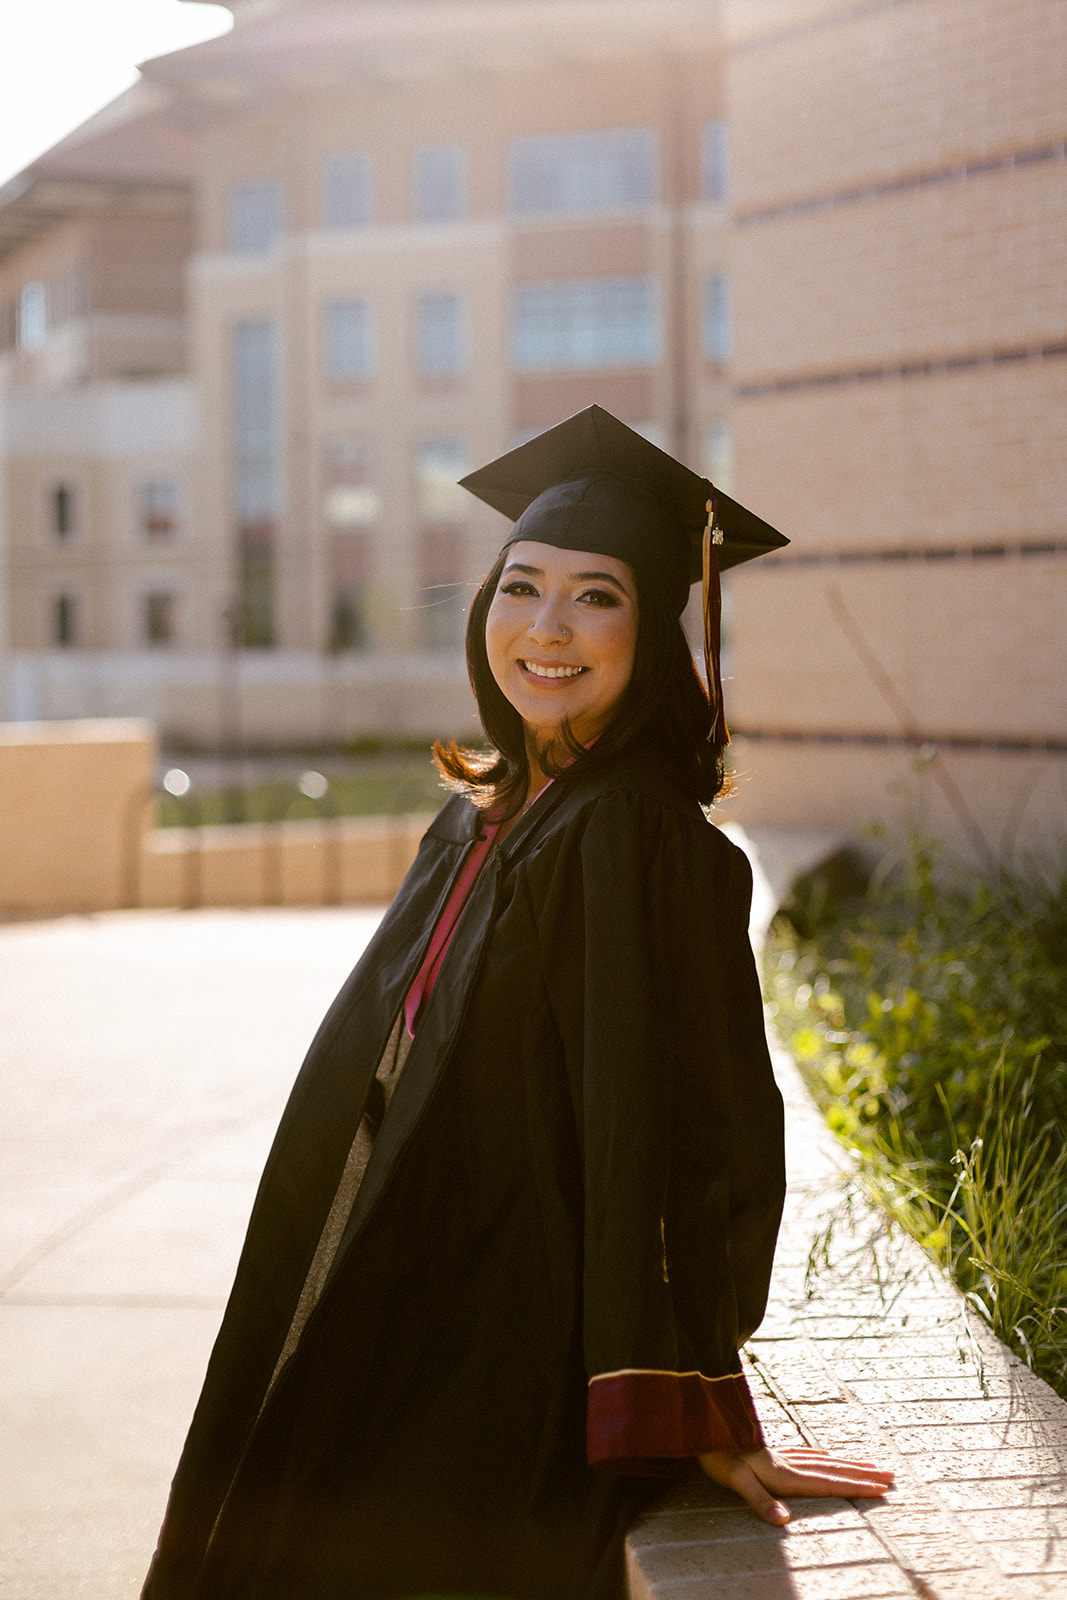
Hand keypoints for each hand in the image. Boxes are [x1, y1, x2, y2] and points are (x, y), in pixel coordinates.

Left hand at [698, 1446, 894, 1525]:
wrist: (704, 1426)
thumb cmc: (718, 1456)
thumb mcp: (735, 1480)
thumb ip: (760, 1500)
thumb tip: (784, 1522)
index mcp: (785, 1474)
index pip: (827, 1483)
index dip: (855, 1487)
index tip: (881, 1490)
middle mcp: (789, 1463)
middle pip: (833, 1469)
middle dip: (863, 1475)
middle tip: (891, 1477)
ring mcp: (782, 1455)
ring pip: (824, 1459)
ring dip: (849, 1464)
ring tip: (871, 1465)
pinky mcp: (772, 1450)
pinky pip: (807, 1453)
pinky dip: (823, 1456)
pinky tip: (827, 1455)